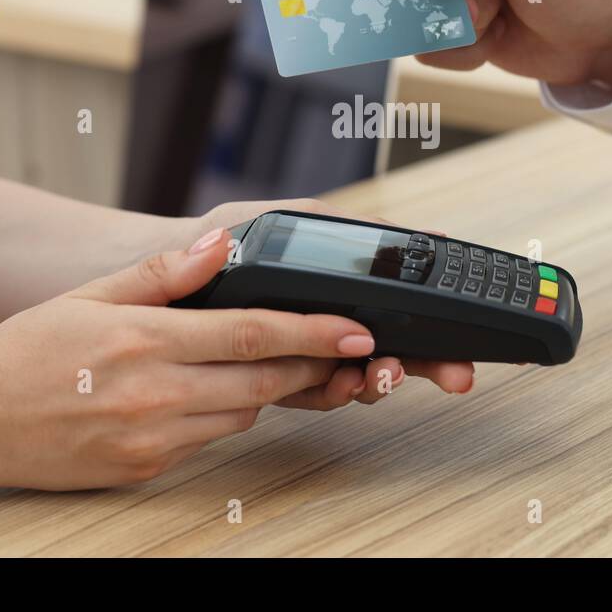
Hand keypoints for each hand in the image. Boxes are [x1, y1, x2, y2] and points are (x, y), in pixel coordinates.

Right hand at [0, 232, 399, 489]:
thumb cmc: (26, 352)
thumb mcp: (89, 295)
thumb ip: (162, 273)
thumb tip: (221, 244)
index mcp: (145, 342)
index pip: (253, 334)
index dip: (314, 332)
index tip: (356, 329)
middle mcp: (155, 396)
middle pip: (263, 380)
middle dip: (310, 364)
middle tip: (341, 347)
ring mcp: (152, 439)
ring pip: (242, 412)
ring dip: (266, 387)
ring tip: (272, 360)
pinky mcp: (146, 469)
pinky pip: (208, 440)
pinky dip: (223, 413)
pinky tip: (208, 391)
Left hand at [199, 197, 475, 397]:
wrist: (153, 266)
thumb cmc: (222, 237)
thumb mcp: (292, 218)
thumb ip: (347, 226)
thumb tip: (417, 232)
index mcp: (332, 295)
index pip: (394, 322)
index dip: (431, 341)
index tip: (458, 350)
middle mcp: (321, 330)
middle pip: (386, 356)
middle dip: (424, 368)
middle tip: (453, 376)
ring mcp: (295, 356)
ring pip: (352, 380)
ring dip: (377, 381)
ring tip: (385, 374)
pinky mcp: (263, 378)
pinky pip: (306, 393)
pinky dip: (331, 390)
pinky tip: (344, 383)